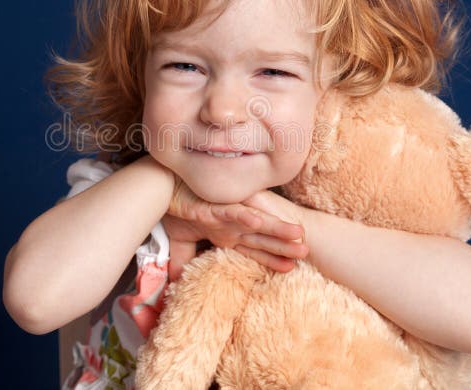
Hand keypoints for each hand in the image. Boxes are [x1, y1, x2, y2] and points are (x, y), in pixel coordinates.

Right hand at [163, 176, 307, 280]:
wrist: (163, 189)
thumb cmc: (176, 209)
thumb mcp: (181, 241)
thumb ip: (183, 260)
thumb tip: (175, 281)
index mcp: (227, 234)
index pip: (254, 250)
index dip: (273, 259)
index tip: (292, 268)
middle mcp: (231, 226)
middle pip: (263, 239)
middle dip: (285, 247)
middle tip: (308, 252)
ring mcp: (225, 216)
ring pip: (255, 225)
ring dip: (276, 230)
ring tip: (297, 235)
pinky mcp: (213, 208)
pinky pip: (231, 212)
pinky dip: (244, 216)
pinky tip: (258, 221)